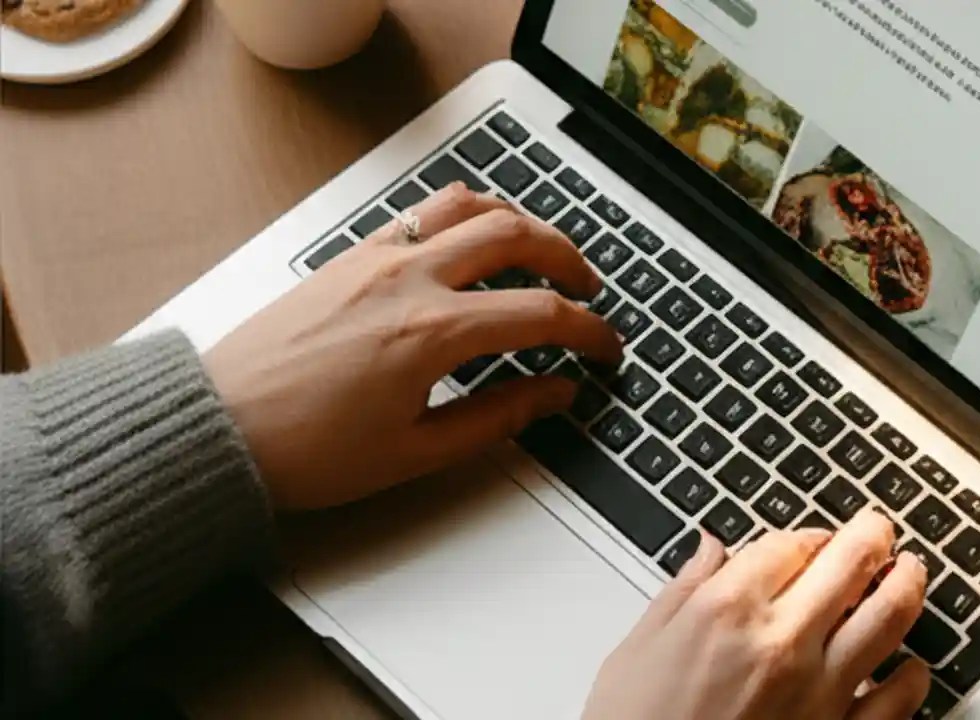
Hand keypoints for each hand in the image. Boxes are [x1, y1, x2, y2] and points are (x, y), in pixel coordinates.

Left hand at [204, 184, 622, 509]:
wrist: (217, 429)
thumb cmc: (303, 449)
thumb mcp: (415, 452)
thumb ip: (498, 417)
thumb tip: (553, 396)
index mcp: (432, 333)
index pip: (541, 314)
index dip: (589, 330)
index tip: (606, 347)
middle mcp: (409, 279)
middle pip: (516, 234)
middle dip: (567, 257)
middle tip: (587, 288)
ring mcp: (376, 258)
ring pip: (469, 205)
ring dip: (518, 221)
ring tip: (538, 252)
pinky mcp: (349, 256)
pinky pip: (422, 214)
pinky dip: (465, 218)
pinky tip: (471, 248)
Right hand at [584, 509, 929, 719]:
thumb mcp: (639, 648)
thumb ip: (683, 590)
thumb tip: (709, 550)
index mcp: (727, 610)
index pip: (790, 544)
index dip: (808, 534)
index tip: (814, 538)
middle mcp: (780, 643)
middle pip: (850, 564)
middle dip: (873, 536)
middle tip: (880, 529)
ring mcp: (818, 691)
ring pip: (887, 619)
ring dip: (906, 585)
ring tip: (910, 572)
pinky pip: (897, 699)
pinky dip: (913, 675)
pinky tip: (913, 664)